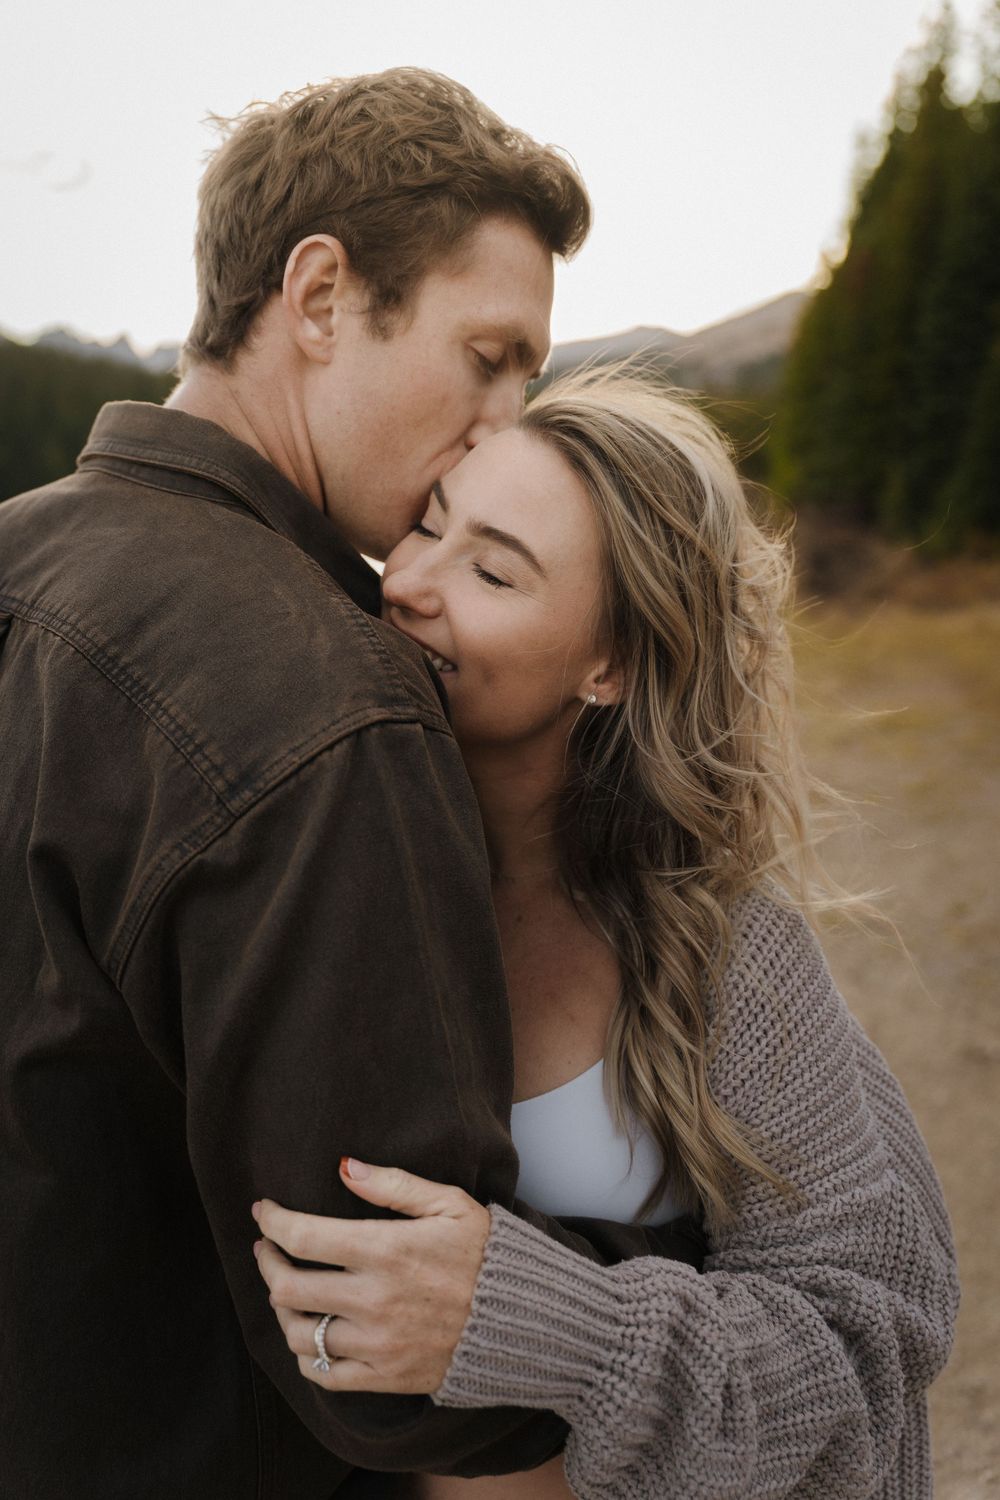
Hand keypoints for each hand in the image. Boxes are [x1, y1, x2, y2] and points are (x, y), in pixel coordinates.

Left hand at [252, 1157, 490, 1394]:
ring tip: (284, 1290)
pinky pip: (324, 1373)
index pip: (303, 1237)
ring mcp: (377, 1343)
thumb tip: (343, 1166)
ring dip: (282, 1309)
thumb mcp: (449, 1204)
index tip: (262, 1212)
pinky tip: (311, 1333)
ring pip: (299, 1332)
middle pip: (288, 1286)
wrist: (524, 1319)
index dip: (272, 1222)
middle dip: (267, 1262)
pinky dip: (306, 1354)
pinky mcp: (385, 1376)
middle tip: (266, 1248)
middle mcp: (374, 1299)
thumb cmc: (486, 1253)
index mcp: (386, 1250)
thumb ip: (393, 1185)